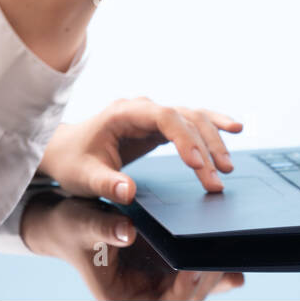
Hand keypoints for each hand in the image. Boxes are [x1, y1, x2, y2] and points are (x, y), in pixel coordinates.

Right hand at [20, 194, 243, 300]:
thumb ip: (105, 228)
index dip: (183, 290)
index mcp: (120, 298)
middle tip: (226, 256)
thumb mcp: (83, 224)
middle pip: (183, 299)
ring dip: (213, 274)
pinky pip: (191, 272)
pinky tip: (230, 253)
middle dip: (205, 281)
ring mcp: (154, 285)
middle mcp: (141, 296)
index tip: (198, 266)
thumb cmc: (71, 227)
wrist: (69, 223)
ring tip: (233, 251)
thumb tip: (127, 230)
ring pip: (192, 288)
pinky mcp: (162, 270)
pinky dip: (209, 264)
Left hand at [35, 98, 243, 202]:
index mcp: (124, 113)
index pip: (163, 117)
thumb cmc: (73, 162)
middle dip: (205, 147)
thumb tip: (128, 192)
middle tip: (218, 178)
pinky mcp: (160, 126)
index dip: (184, 138)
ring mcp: (153, 115)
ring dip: (213, 140)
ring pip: (193, 118)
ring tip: (228, 167)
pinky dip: (212, 126)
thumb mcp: (84, 177)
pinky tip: (234, 129)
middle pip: (184, 118)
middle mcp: (143, 108)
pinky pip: (191, 122)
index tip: (197, 164)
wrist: (65, 151)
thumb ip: (106, 183)